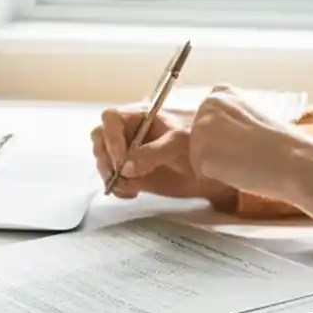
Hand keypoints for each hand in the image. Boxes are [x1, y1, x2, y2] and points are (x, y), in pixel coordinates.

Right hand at [91, 106, 237, 208]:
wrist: (212, 167)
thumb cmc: (197, 144)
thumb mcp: (178, 144)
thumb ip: (152, 153)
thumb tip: (126, 168)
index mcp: (140, 118)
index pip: (111, 119)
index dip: (111, 137)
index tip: (122, 159)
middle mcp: (130, 134)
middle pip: (100, 139)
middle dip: (105, 158)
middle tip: (118, 175)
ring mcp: (129, 154)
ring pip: (103, 160)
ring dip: (108, 174)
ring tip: (127, 187)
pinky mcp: (133, 174)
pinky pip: (114, 179)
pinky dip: (117, 188)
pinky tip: (131, 194)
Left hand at [191, 85, 312, 251]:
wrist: (296, 161)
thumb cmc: (280, 146)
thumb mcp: (250, 118)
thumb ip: (225, 121)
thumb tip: (208, 136)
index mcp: (221, 93)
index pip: (203, 122)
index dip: (221, 140)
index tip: (244, 143)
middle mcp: (207, 104)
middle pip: (194, 140)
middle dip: (213, 153)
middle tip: (244, 155)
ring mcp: (202, 127)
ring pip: (195, 157)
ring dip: (215, 166)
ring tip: (242, 162)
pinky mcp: (200, 152)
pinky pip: (199, 173)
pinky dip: (216, 178)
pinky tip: (237, 171)